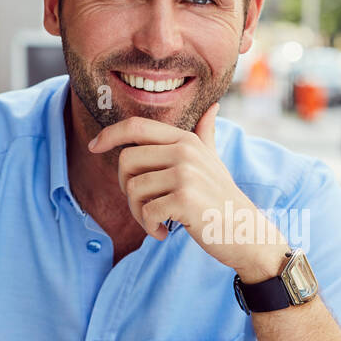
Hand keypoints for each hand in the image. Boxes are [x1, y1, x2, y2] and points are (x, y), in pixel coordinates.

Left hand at [88, 103, 289, 282]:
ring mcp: (185, 174)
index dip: (109, 134)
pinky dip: (150, 228)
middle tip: (143, 207)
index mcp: (186, 140)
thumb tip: (212, 107)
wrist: (246, 232)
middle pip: (127, 161)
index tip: (94, 146)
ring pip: (133, 189)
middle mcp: (185, 151)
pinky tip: (164, 233)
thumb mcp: (214, 161)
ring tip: (156, 222)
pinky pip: (146, 212)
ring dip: (138, 214)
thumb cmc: (223, 198)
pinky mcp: (184, 199)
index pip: (136, 127)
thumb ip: (206, 134)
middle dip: (126, 189)